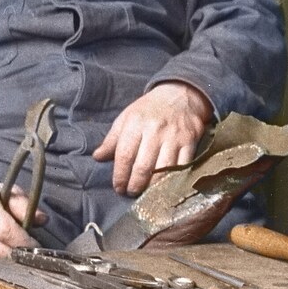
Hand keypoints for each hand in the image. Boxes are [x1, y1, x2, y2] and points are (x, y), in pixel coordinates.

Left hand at [92, 81, 212, 195]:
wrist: (180, 94)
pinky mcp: (190, 142)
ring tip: (146, 193)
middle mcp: (155, 130)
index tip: (118, 187)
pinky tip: (165, 186)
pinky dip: (173, 180)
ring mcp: (174, 137)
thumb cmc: (149, 109)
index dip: (120, 175)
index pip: (124, 155)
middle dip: (134, 185)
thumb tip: (97, 157)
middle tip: (130, 192)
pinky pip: (182, 166)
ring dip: (153, 187)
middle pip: (143, 166)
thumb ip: (112, 139)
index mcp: (136, 123)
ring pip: (163, 170)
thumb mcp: (127, 118)